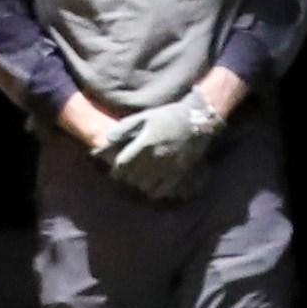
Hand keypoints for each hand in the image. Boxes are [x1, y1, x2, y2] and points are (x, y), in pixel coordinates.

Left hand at [100, 96, 221, 194]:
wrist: (198, 120)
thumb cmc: (168, 116)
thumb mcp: (145, 116)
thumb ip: (125, 127)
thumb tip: (107, 139)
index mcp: (145, 143)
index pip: (122, 164)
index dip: (116, 169)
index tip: (115, 170)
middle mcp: (155, 158)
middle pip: (132, 178)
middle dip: (126, 178)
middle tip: (126, 176)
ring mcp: (168, 168)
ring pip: (145, 187)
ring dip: (138, 185)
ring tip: (138, 180)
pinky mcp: (179, 174)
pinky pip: (162, 191)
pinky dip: (154, 191)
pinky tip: (152, 185)